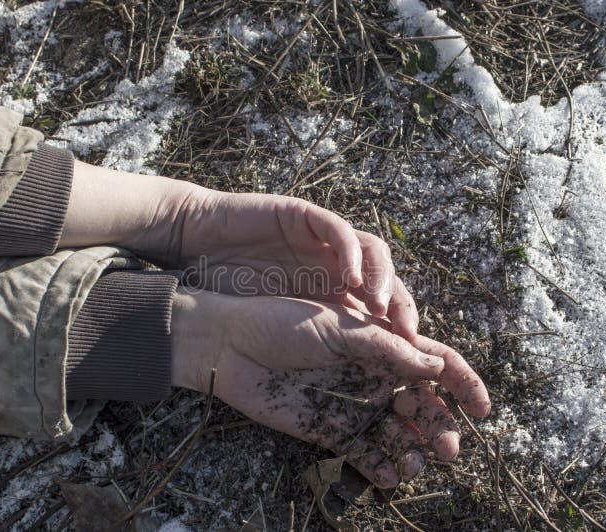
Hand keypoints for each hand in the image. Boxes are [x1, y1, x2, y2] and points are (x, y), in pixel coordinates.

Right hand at [60, 162, 418, 339]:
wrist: (196, 248)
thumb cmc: (235, 295)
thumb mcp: (284, 328)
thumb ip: (322, 343)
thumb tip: (362, 382)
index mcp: (337, 293)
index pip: (384, 308)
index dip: (399, 329)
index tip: (409, 359)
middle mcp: (337, 264)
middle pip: (388, 279)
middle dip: (400, 305)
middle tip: (406, 333)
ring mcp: (324, 239)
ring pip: (373, 251)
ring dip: (381, 278)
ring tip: (377, 306)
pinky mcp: (306, 217)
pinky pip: (338, 230)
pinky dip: (350, 252)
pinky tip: (350, 278)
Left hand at [170, 290, 489, 488]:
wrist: (232, 345)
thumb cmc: (284, 322)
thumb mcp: (339, 328)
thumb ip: (386, 348)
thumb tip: (436, 363)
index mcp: (383, 345)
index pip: (436, 363)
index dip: (464, 383)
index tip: (483, 408)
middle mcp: (375, 376)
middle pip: (423, 405)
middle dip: (441, 426)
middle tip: (448, 446)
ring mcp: (354, 405)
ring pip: (398, 434)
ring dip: (415, 450)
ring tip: (418, 461)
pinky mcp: (329, 430)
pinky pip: (363, 454)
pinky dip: (380, 468)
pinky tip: (391, 478)